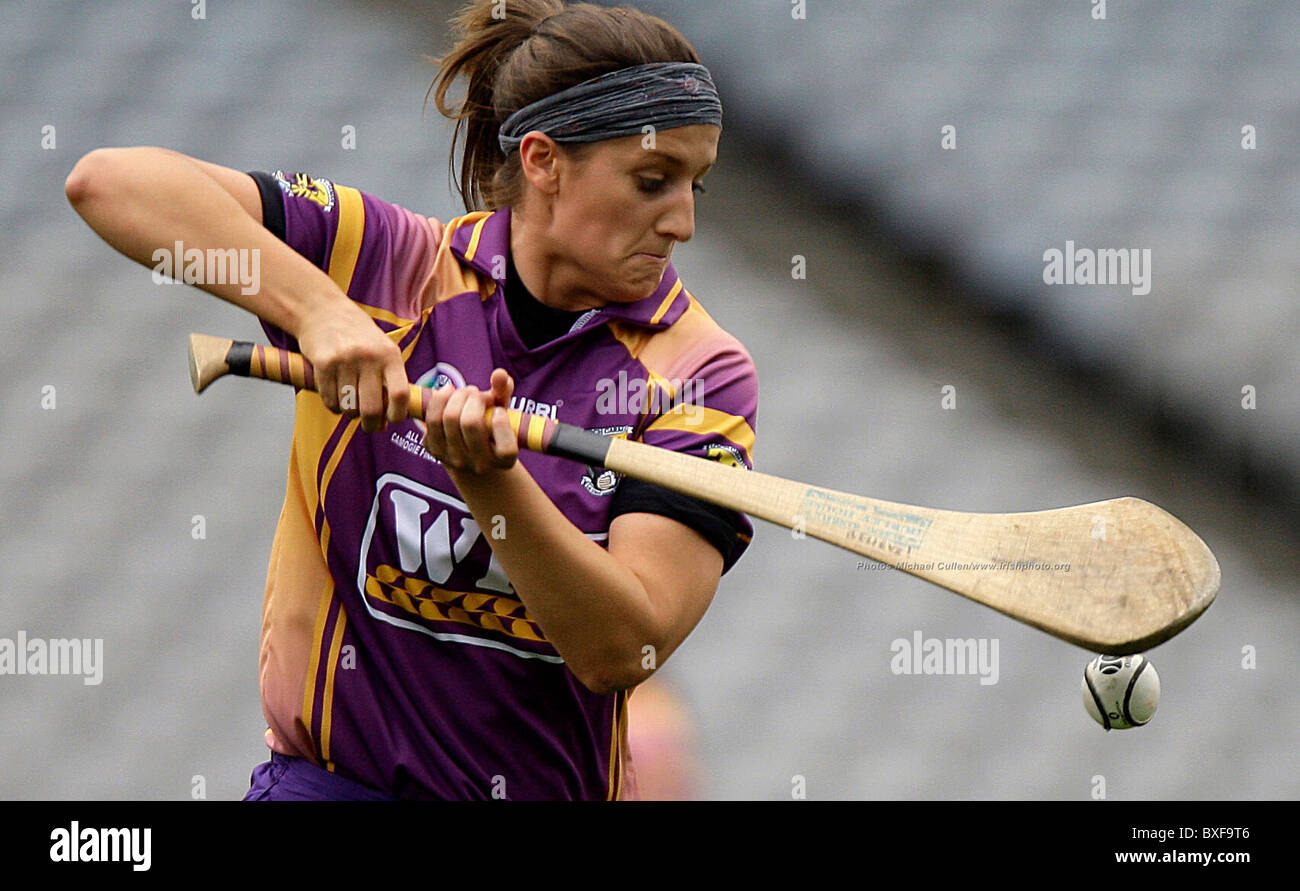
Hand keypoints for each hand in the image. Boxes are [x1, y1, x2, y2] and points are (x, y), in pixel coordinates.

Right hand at [296, 295, 408, 431]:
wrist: (322, 311)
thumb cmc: (357, 335)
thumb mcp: (382, 349)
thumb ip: (388, 378)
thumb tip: (390, 417)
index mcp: (389, 355)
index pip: (399, 394)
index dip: (397, 414)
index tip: (392, 421)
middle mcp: (369, 357)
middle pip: (372, 408)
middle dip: (371, 424)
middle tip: (370, 426)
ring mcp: (345, 360)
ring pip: (349, 407)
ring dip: (350, 414)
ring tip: (351, 405)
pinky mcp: (323, 364)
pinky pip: (330, 400)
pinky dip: (333, 406)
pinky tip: (336, 397)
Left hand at [419, 368, 518, 474]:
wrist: (469, 452)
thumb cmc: (492, 426)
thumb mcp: (503, 409)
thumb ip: (504, 391)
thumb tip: (499, 374)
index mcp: (504, 460)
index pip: (506, 448)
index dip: (501, 423)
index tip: (499, 412)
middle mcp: (479, 465)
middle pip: (470, 423)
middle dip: (473, 398)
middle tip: (476, 393)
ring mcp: (455, 460)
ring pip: (449, 418)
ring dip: (457, 396)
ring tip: (465, 393)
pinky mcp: (434, 451)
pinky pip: (432, 419)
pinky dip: (440, 399)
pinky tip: (449, 394)